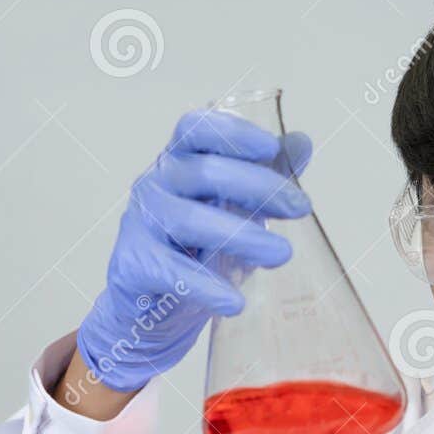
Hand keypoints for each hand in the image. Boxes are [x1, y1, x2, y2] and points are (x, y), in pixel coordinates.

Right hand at [73, 109, 312, 393]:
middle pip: (205, 172)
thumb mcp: (233, 207)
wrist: (152, 304)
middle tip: (301, 208)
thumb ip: (264, 175)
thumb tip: (301, 142)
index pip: (197, 129)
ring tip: (282, 254)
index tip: (271, 148)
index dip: (233, 133)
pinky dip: (206, 287)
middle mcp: (155, 183)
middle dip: (258, 187)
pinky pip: (172, 272)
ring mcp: (140, 223)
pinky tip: (234, 301)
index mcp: (179, 161)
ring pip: (190, 221)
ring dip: (242, 236)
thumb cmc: (196, 247)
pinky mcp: (132, 264)